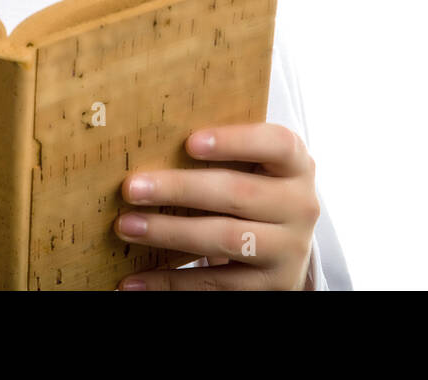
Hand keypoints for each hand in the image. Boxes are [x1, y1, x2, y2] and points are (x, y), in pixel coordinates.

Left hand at [112, 122, 319, 289]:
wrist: (283, 248)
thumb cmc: (253, 190)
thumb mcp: (252, 167)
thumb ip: (221, 152)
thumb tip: (151, 140)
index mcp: (296, 165)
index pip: (276, 144)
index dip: (235, 141)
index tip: (189, 142)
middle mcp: (301, 206)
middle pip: (238, 193)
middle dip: (179, 189)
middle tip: (132, 187)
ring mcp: (289, 250)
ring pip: (225, 238)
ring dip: (169, 232)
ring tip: (127, 226)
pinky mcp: (270, 287)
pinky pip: (216, 285)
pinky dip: (171, 281)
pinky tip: (136, 279)